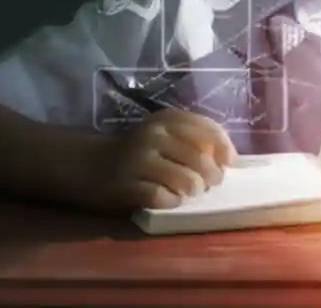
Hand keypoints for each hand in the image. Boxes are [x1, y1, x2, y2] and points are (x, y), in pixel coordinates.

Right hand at [93, 108, 237, 210]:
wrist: (89, 164)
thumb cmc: (138, 151)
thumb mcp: (164, 134)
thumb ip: (194, 138)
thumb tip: (230, 158)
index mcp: (166, 119)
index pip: (207, 129)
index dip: (223, 148)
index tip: (229, 163)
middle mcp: (153, 135)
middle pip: (199, 158)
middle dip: (211, 175)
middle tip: (208, 184)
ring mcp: (139, 160)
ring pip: (185, 179)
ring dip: (193, 190)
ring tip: (189, 192)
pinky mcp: (127, 185)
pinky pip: (162, 197)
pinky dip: (172, 202)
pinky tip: (169, 200)